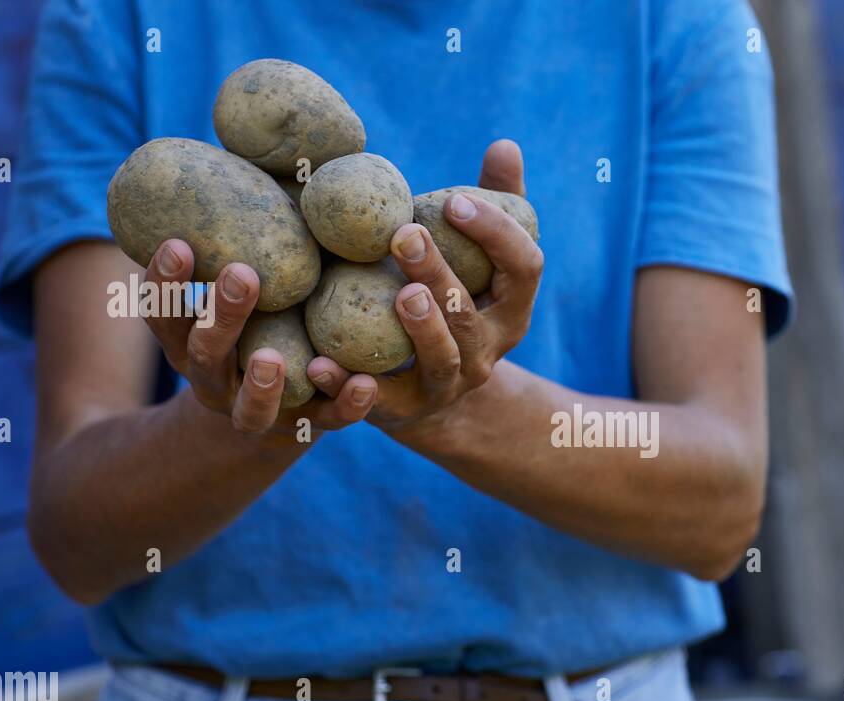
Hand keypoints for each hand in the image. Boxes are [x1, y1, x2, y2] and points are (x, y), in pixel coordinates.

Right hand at [140, 241, 377, 437]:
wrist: (281, 410)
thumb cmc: (265, 317)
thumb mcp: (247, 276)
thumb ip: (253, 228)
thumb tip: (265, 136)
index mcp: (189, 337)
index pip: (162, 310)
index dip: (164, 281)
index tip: (178, 242)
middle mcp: (213, 377)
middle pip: (204, 352)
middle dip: (220, 315)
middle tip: (243, 274)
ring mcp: (256, 411)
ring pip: (250, 406)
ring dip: (259, 382)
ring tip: (271, 359)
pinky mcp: (307, 429)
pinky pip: (326, 422)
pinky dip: (345, 405)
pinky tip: (365, 382)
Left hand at [308, 139, 543, 431]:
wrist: (435, 396)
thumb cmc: (455, 302)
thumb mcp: (478, 261)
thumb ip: (495, 206)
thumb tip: (505, 145)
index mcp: (512, 308)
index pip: (526, 268)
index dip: (497, 235)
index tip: (455, 200)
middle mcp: (489, 350)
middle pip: (472, 313)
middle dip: (442, 274)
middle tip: (402, 233)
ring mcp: (450, 384)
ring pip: (442, 358)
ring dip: (421, 327)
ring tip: (397, 295)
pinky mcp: (405, 411)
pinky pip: (379, 401)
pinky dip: (348, 384)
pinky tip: (318, 362)